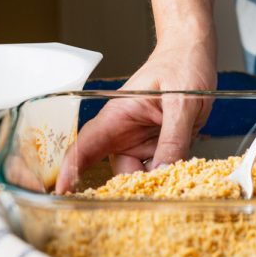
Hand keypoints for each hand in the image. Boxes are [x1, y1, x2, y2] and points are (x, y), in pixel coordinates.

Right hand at [56, 37, 216, 193]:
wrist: (194, 53)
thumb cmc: (182, 64)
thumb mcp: (183, 101)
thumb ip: (174, 137)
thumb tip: (164, 171)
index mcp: (119, 114)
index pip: (86, 144)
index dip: (70, 169)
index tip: (61, 191)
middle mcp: (125, 130)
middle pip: (116, 170)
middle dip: (127, 190)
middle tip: (147, 203)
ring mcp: (141, 139)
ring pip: (140, 174)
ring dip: (155, 184)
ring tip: (174, 188)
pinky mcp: (158, 144)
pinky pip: (159, 168)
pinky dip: (169, 176)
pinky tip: (183, 178)